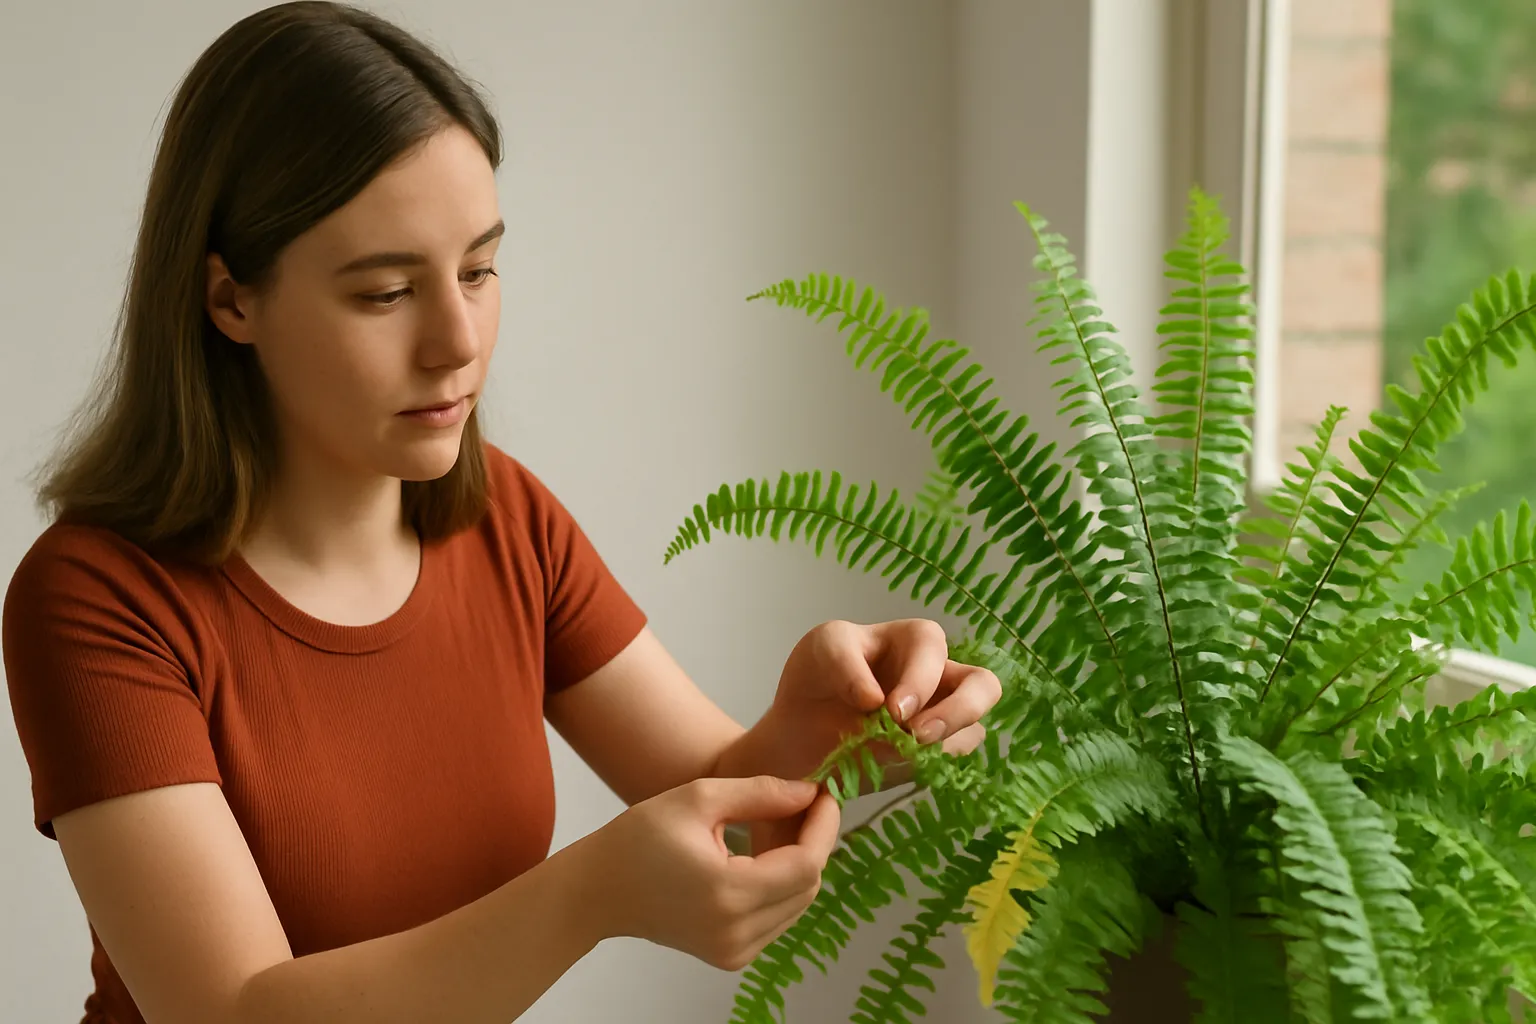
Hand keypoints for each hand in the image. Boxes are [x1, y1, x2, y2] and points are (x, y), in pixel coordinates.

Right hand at [586, 775, 839, 970]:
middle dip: (815, 842)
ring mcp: (735, 953)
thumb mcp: (699, 798)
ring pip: (798, 904)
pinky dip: (783, 887)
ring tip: (788, 826)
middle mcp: (737, 933)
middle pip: (808, 887)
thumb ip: (761, 794)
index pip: (805, 864)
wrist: (600, 891)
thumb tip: (810, 792)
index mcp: (728, 893)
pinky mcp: (732, 958)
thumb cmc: (641, 837)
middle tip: (807, 804)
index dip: (823, 827)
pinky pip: (778, 919)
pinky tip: (768, 859)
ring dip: (801, 864)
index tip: (825, 794)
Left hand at [763, 618, 1002, 783]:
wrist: (798, 735)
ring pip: (974, 727)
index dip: (921, 677)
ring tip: (905, 755)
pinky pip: (952, 761)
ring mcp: (940, 717)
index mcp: (910, 640)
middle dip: (960, 711)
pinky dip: (931, 766)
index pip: (933, 646)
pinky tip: (895, 766)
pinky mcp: (933, 755)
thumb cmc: (815, 680)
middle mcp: (937, 676)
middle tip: (919, 736)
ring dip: (946, 743)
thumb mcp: (820, 652)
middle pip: (983, 685)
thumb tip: (877, 699)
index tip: (891, 711)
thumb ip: (845, 665)